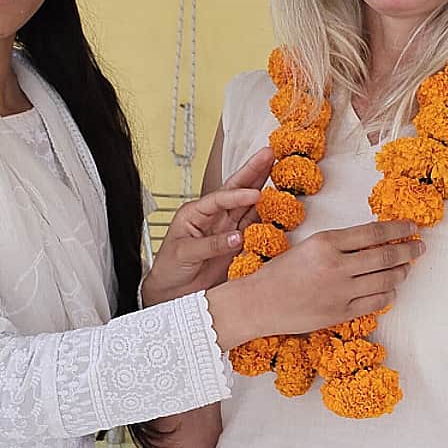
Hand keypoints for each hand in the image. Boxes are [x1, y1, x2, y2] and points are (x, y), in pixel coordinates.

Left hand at [141, 147, 274, 306]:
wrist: (172, 293)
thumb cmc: (169, 268)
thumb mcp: (184, 253)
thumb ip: (210, 245)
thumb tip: (237, 237)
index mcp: (195, 213)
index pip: (219, 198)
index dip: (238, 195)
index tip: (255, 193)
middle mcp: (213, 217)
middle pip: (236, 190)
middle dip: (253, 172)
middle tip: (269, 154)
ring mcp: (226, 230)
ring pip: (248, 205)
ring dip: (263, 188)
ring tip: (277, 169)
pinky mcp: (236, 245)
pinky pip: (254, 228)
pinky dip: (267, 217)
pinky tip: (278, 205)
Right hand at [207, 219, 425, 348]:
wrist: (258, 303)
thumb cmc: (278, 273)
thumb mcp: (307, 247)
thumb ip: (338, 245)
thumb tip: (372, 243)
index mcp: (326, 242)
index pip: (373, 233)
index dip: (398, 230)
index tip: (411, 228)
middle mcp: (336, 265)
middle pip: (386, 256)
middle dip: (408, 250)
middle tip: (419, 248)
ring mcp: (340, 292)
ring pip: (385, 280)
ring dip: (401, 273)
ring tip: (407, 268)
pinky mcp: (340, 313)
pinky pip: (375, 302)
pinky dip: (388, 294)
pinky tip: (391, 289)